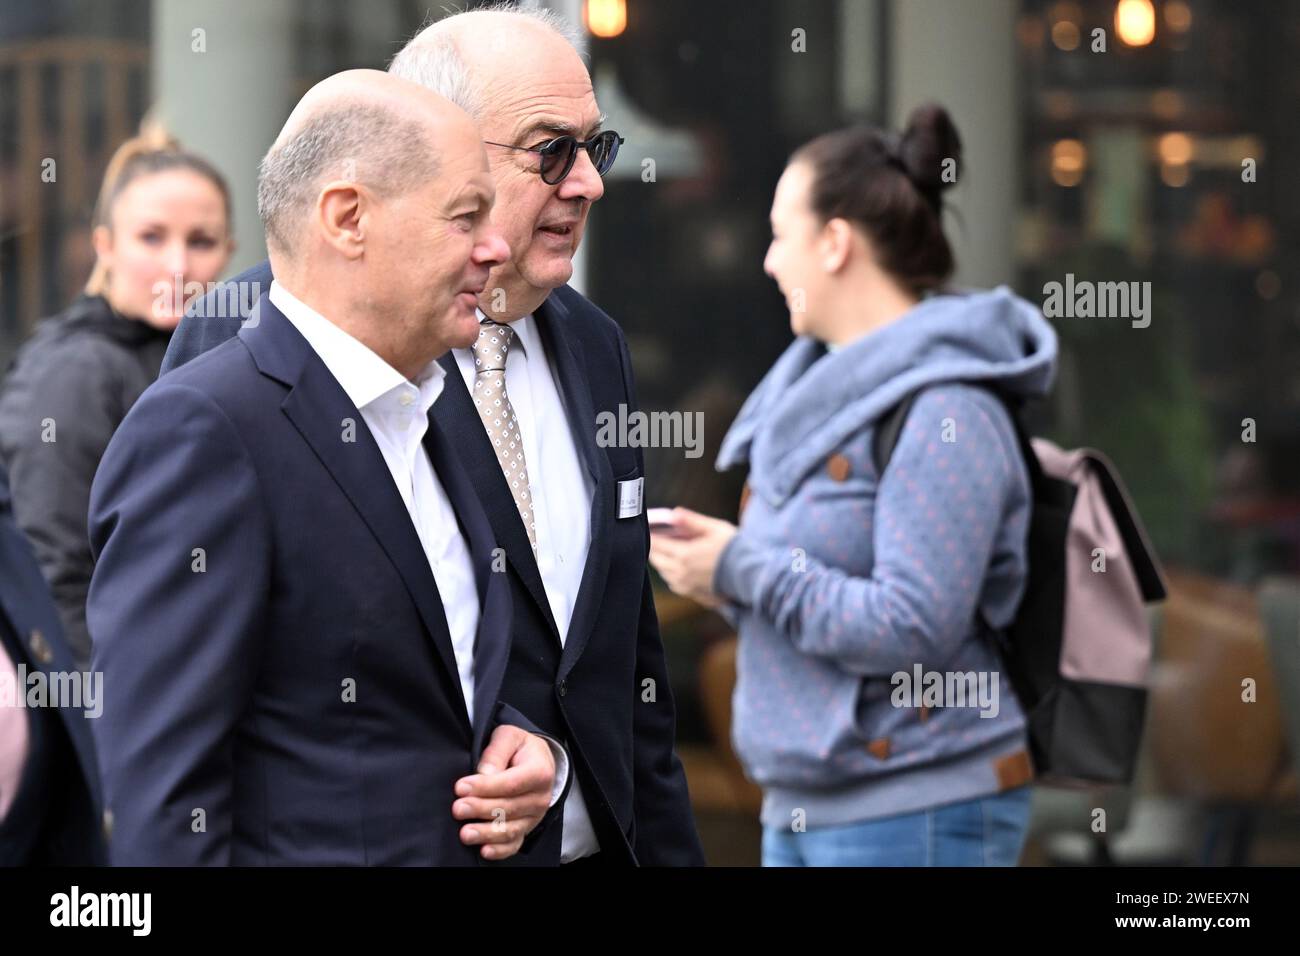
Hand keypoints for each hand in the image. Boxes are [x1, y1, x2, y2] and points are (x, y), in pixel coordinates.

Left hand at [452, 724, 555, 859]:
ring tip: (465, 833)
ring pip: (510, 829)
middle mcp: (540, 798)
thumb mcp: (509, 737)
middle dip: (480, 809)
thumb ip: (497, 751)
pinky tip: (483, 851)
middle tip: (457, 808)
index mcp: (540, 772)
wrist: (537, 761)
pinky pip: (514, 844)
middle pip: (508, 808)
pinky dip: (499, 851)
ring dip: (486, 833)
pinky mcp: (525, 829)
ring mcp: (533, 817)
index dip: (485, 787)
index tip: (461, 787)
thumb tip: (485, 773)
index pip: (511, 784)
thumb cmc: (519, 748)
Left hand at [648, 507, 737, 608]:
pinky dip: (672, 573)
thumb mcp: (714, 528)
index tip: (652, 528)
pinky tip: (684, 565)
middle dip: (656, 548)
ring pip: (663, 572)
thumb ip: (692, 521)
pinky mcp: (691, 594)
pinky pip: (673, 582)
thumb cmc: (734, 549)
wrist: (750, 576)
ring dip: (664, 561)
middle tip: (663, 538)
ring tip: (675, 550)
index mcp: (683, 555)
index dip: (652, 535)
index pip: (656, 544)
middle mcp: (680, 573)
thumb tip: (674, 513)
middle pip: (655, 559)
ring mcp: (684, 586)